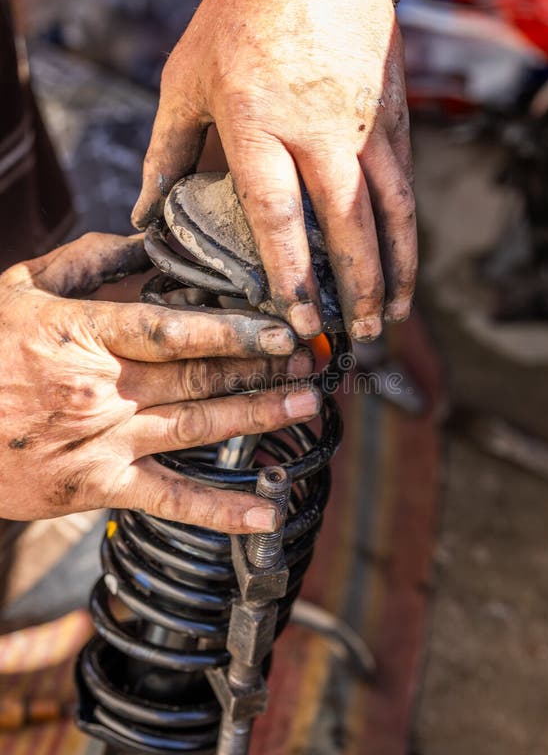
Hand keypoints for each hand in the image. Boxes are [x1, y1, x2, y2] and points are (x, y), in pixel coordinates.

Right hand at [0, 233, 316, 529]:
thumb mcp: (20, 287)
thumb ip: (87, 260)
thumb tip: (144, 240)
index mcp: (83, 335)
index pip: (172, 330)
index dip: (234, 330)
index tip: (283, 327)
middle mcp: (100, 390)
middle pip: (197, 378)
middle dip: (261, 369)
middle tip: (312, 362)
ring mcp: (102, 442)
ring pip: (195, 430)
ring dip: (256, 418)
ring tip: (306, 407)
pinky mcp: (97, 487)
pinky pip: (169, 500)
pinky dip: (220, 512)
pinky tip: (267, 514)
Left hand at [132, 0, 415, 341]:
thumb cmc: (237, 14)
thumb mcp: (186, 76)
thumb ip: (167, 149)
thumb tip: (143, 215)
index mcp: (257, 121)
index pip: (276, 215)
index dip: (290, 275)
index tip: (298, 320)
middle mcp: (317, 126)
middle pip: (346, 223)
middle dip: (357, 287)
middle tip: (359, 336)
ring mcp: (364, 119)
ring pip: (390, 208)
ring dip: (396, 268)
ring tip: (393, 315)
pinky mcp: (395, 111)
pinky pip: (404, 181)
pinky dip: (407, 229)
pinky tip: (404, 262)